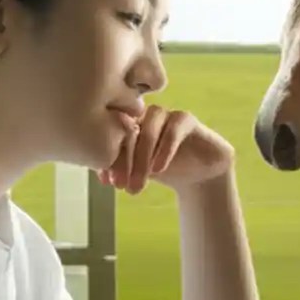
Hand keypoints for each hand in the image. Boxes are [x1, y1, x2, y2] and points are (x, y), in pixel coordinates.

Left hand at [98, 105, 234, 194]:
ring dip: (141, 159)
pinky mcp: (186, 119)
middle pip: (128, 131)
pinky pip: (173, 129)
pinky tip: (159, 170)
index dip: (108, 158)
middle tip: (121, 185)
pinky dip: (164, 149)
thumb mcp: (137, 171)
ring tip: (139, 184)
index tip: (108, 183)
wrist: (197, 175)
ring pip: (148, 130)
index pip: (113, 135)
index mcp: (128, 124)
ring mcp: (165, 114)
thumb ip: (121, 168)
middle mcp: (144, 114)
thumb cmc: (161, 169)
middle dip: (123, 161)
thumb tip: (102, 177)